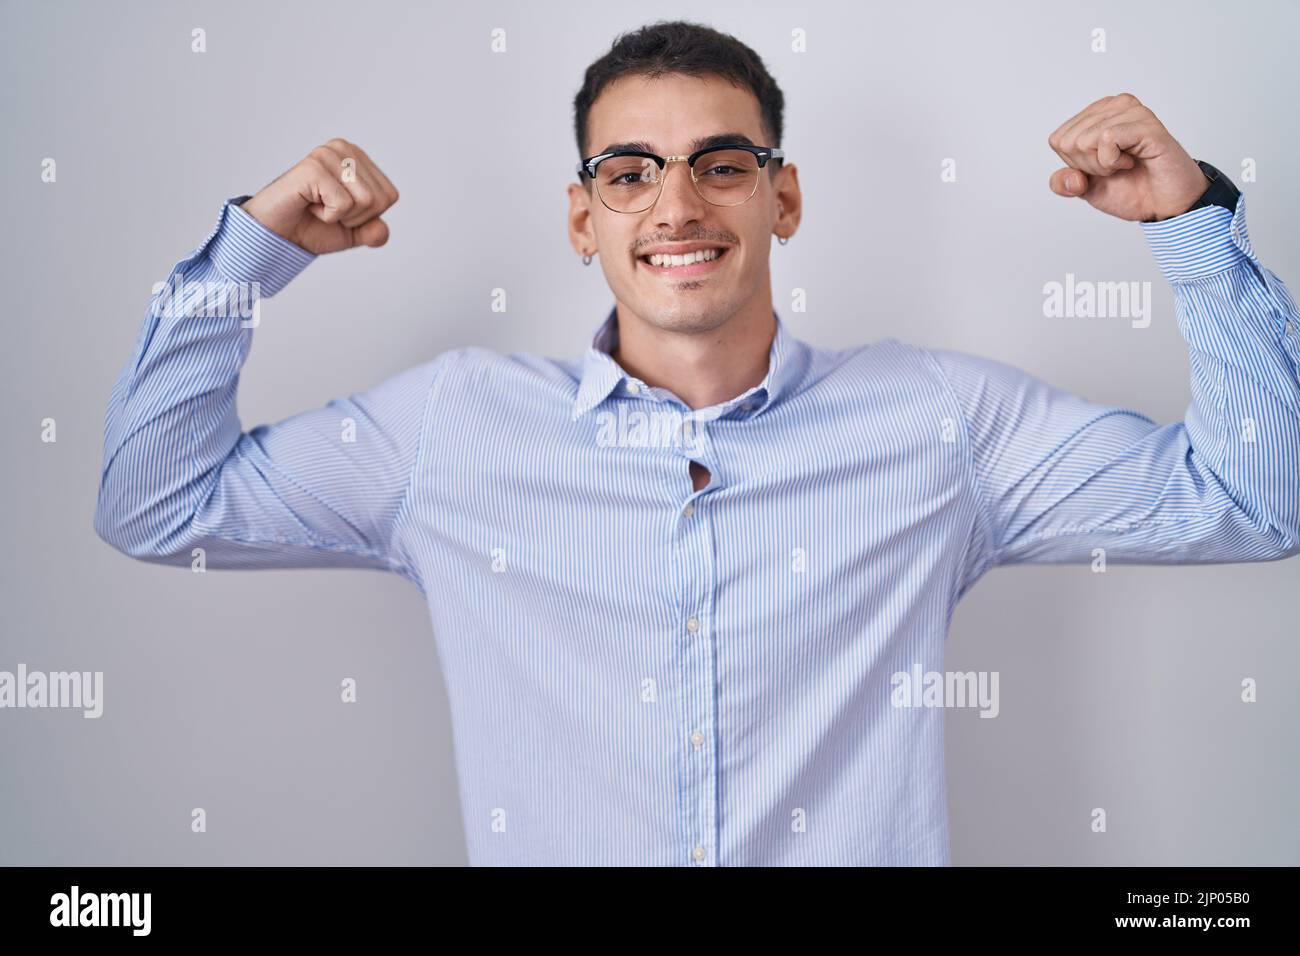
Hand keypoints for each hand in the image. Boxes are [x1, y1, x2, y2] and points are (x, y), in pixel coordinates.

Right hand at [240, 138, 398, 253]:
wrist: (276, 235)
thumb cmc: (311, 227)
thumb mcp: (352, 233)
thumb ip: (374, 231)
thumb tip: (382, 231)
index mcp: (357, 157)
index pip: (389, 196)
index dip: (368, 216)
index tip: (339, 210)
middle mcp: (344, 148)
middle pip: (380, 199)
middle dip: (355, 217)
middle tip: (325, 209)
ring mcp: (327, 154)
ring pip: (365, 200)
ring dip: (340, 216)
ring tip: (316, 205)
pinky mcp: (313, 166)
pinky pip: (343, 204)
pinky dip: (327, 215)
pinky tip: (308, 205)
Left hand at [1047, 94, 1206, 221]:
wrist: (1164, 205)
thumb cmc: (1132, 190)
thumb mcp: (1086, 189)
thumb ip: (1064, 183)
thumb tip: (1068, 178)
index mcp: (1096, 115)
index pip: (1058, 140)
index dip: (1074, 164)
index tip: (1102, 167)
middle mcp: (1114, 105)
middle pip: (1068, 141)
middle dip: (1088, 166)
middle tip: (1116, 167)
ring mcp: (1131, 111)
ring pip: (1085, 140)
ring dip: (1102, 165)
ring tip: (1127, 164)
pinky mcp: (1145, 123)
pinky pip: (1106, 140)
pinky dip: (1113, 161)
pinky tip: (1133, 161)